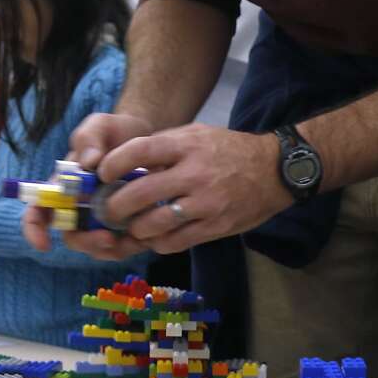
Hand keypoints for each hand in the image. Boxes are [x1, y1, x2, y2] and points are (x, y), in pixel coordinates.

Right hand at [23, 111, 154, 256]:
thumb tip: (87, 162)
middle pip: (71, 235)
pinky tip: (146, 236)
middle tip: (108, 239)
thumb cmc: (116, 131)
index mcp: (64, 185)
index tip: (44, 244)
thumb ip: (89, 138)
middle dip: (86, 242)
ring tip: (134, 238)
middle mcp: (79, 206)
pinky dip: (132, 246)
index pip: (39, 210)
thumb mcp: (100, 126)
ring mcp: (102, 217)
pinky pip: (124, 245)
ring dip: (112, 250)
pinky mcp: (125, 223)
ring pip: (98, 246)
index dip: (35, 230)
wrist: (148, 137)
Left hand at [74, 124, 290, 255]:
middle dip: (115, 207)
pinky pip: (175, 241)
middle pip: (139, 194)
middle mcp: (194, 174)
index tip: (102, 174)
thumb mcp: (197, 135)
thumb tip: (126, 163)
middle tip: (108, 211)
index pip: (138, 152)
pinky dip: (159, 242)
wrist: (274, 170)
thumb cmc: (230, 150)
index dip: (113, 165)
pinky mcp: (216, 226)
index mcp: (186, 146)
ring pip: (154, 223)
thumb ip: (165, 147)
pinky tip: (157, 237)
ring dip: (136, 229)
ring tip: (133, 228)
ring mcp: (206, 203)